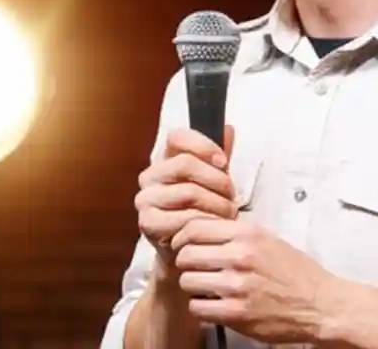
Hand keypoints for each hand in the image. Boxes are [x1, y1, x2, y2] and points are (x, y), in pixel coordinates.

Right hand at [135, 126, 238, 265]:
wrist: (191, 249)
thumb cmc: (203, 210)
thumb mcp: (213, 181)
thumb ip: (219, 157)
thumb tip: (228, 128)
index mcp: (163, 159)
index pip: (177, 137)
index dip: (203, 145)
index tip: (223, 162)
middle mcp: (149, 177)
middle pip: (185, 164)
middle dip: (216, 179)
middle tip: (232, 194)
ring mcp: (146, 200)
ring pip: (188, 192)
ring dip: (217, 204)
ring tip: (230, 212)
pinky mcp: (148, 224)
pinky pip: (184, 218)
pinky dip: (206, 222)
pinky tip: (216, 226)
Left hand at [171, 217, 335, 343]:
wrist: (321, 305)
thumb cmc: (296, 273)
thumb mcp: (268, 240)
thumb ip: (236, 233)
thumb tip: (204, 227)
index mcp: (247, 235)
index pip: (194, 227)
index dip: (182, 237)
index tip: (182, 244)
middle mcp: (240, 257)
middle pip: (186, 254)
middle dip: (185, 262)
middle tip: (193, 268)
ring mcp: (237, 286)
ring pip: (187, 281)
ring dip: (192, 286)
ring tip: (205, 287)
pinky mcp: (236, 314)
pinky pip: (197, 307)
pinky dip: (201, 307)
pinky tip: (213, 304)